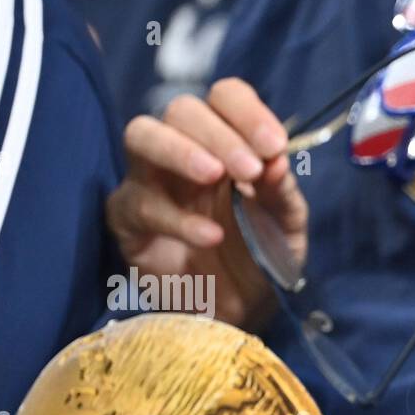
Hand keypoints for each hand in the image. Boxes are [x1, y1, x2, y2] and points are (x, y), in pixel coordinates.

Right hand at [106, 78, 308, 331]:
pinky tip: (209, 235)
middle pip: (182, 109)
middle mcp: (185, 154)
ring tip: (214, 176)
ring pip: (141, 135)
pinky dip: (174, 216)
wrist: (238, 316)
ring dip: (179, 149)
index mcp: (228, 145)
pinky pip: (137, 202)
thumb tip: (278, 162)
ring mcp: (150, 182)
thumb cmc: (262, 261)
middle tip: (249, 170)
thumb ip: (285, 196)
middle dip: (218, 133)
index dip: (247, 112)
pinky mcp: (127, 220)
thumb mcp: (287, 230)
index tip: (273, 146)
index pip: (225, 98)